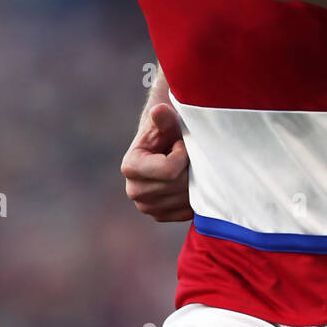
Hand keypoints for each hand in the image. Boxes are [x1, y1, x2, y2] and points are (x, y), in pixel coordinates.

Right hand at [120, 102, 191, 221]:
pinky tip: (190, 183)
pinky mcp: (160, 216)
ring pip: (186, 199)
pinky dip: (195, 198)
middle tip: (188, 156)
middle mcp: (134, 191)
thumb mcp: (167, 121)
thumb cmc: (168, 131)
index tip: (181, 144)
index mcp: (130, 166)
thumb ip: (164, 117)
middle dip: (191, 168)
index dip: (183, 155)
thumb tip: (159, 111)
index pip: (169, 170)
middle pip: (179, 185)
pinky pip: (188, 212)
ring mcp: (146, 207)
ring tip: (188, 168)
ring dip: (195, 182)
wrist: (166, 148)